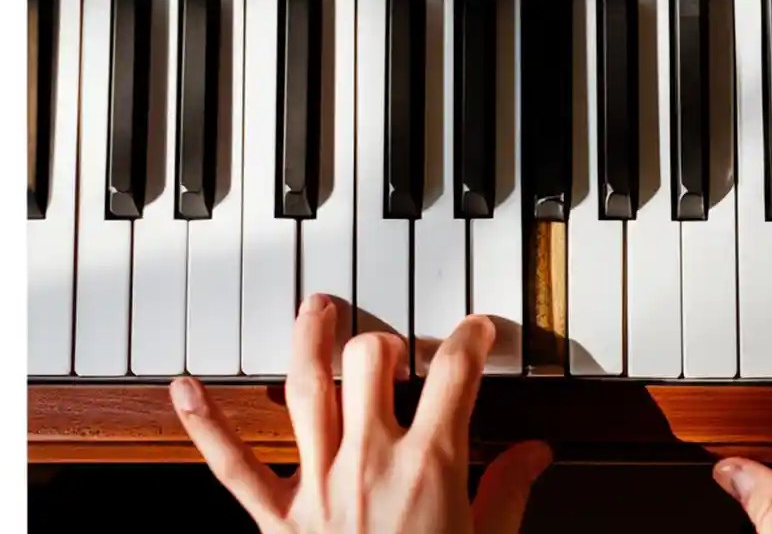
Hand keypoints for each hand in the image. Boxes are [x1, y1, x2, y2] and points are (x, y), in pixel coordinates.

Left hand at [169, 294, 550, 532]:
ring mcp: (320, 488)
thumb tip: (534, 454)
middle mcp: (370, 464)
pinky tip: (186, 391)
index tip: (477, 333)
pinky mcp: (280, 521)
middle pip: (371, 363)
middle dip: (385, 341)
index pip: (456, 373)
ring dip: (310, 342)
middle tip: (394, 346)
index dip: (471, 338)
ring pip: (309, 391)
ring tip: (316, 310)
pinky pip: (235, 468)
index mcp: (430, 467)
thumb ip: (508, 489)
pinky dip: (208, 426)